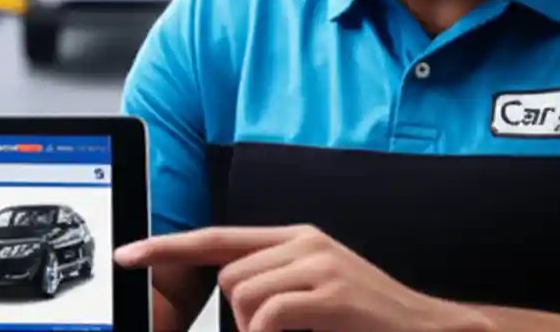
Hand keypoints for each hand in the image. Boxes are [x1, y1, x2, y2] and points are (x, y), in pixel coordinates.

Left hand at [115, 225, 493, 331]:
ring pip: (243, 297)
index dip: (168, 246)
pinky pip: (269, 316)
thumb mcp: (312, 296)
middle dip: (240, 318)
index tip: (127, 254)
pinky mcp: (331, 292)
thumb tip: (232, 302)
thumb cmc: (365, 323)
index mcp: (295, 238)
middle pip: (228, 276)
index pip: (217, 237)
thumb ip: (271, 288)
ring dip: (259, 330)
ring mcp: (319, 263)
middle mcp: (304, 241)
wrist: (432, 331)